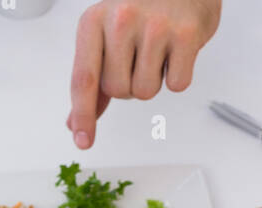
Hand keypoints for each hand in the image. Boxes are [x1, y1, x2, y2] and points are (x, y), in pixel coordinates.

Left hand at [68, 0, 221, 147]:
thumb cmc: (144, 9)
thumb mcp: (108, 34)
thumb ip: (93, 78)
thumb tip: (75, 121)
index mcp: (95, 19)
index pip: (84, 78)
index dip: (84, 114)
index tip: (82, 140)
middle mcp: (121, 19)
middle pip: (119, 91)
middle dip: (130, 84)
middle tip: (140, 56)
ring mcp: (154, 26)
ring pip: (146, 92)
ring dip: (153, 81)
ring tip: (159, 50)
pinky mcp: (185, 35)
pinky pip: (176, 85)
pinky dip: (178, 75)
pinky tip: (176, 49)